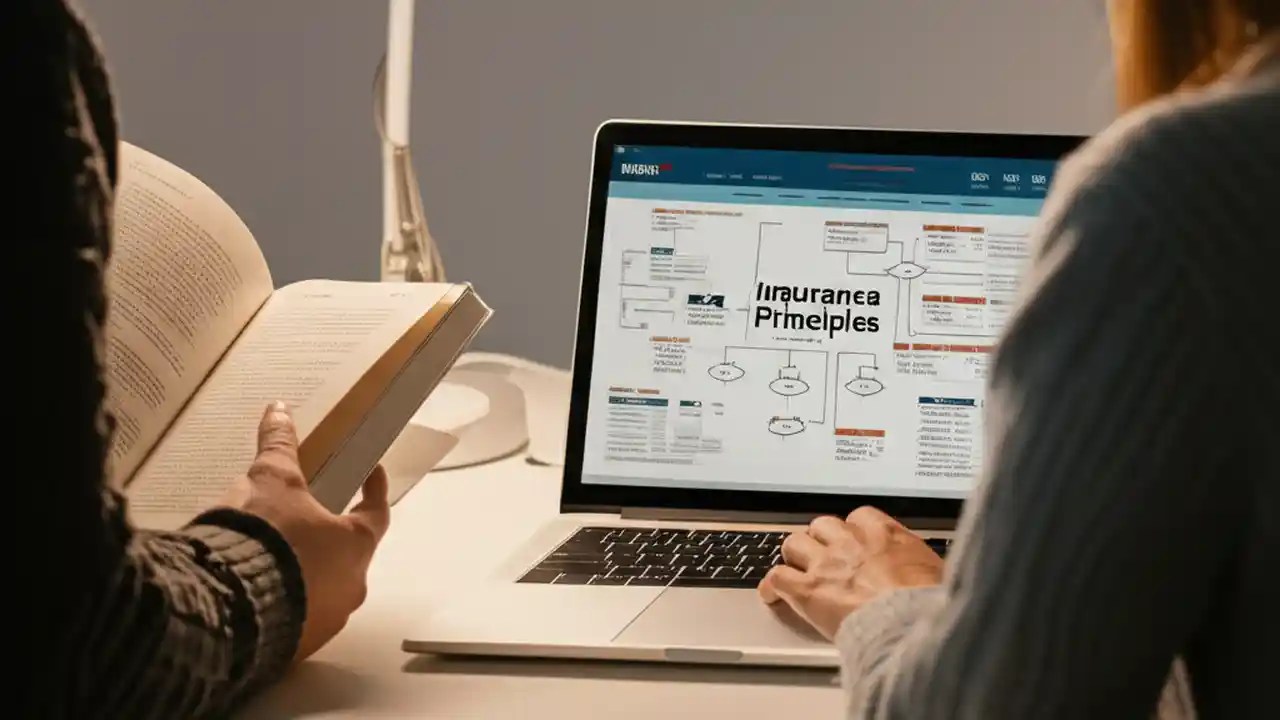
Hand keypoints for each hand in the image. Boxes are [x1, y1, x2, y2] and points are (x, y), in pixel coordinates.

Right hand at [220, 401, 390, 661]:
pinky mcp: (294, 647)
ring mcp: (325, 621)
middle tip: (306, 514)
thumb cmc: (264, 540)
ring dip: (304, 570)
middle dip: (328, 533)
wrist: (227, 608)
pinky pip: (294, 618)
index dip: (373, 489)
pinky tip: (255, 588)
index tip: (370, 473)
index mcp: (356, 546)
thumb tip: (279, 409)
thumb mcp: (270, 483)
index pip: (376, 510)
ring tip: (272, 552)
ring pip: (322, 588)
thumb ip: (278, 446)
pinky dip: (282, 601)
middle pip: (347, 553)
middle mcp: (350, 588)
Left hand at [758, 506, 943, 639]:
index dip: (854, 530)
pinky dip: (773, 585)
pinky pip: (777, 577)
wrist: (908, 625)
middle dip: (821, 540)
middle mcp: (850, 543)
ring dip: (795, 557)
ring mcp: (825, 564)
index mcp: (883, 534)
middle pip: (822, 526)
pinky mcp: (807, 590)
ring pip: (794, 544)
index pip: (859, 517)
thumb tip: (933, 570)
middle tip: (824, 556)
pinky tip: (773, 594)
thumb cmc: (929, 603)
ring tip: (798, 570)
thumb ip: (922, 563)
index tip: (855, 540)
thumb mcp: (937, 571)